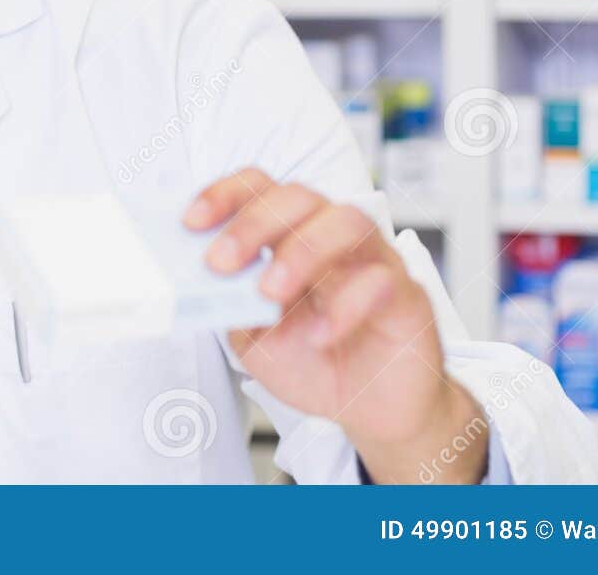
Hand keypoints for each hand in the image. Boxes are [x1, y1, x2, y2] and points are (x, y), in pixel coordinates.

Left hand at [185, 168, 487, 483]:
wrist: (372, 409)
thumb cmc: (313, 361)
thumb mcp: (255, 341)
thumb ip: (232, 309)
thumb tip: (204, 285)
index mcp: (290, 236)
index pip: (259, 189)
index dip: (224, 195)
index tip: (191, 223)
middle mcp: (332, 237)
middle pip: (299, 196)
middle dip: (253, 224)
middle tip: (221, 263)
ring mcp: (372, 261)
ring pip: (347, 222)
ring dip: (302, 252)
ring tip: (271, 292)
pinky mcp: (407, 295)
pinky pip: (382, 281)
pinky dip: (345, 307)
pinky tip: (319, 337)